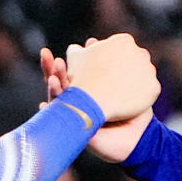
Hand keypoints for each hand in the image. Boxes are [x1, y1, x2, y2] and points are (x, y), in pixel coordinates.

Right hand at [41, 46, 153, 162]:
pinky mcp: (78, 131)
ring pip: (58, 101)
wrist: (138, 139)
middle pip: (56, 85)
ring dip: (53, 89)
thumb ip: (111, 66)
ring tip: (53, 79)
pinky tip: (43, 106)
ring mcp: (75, 117)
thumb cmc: (131, 110)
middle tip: (50, 59)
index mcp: (84, 91)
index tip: (55, 52)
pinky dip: (50, 114)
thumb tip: (93, 41)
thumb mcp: (123, 84)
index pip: (66, 74)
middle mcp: (76, 103)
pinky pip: (61, 124)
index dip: (55, 65)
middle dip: (50, 71)